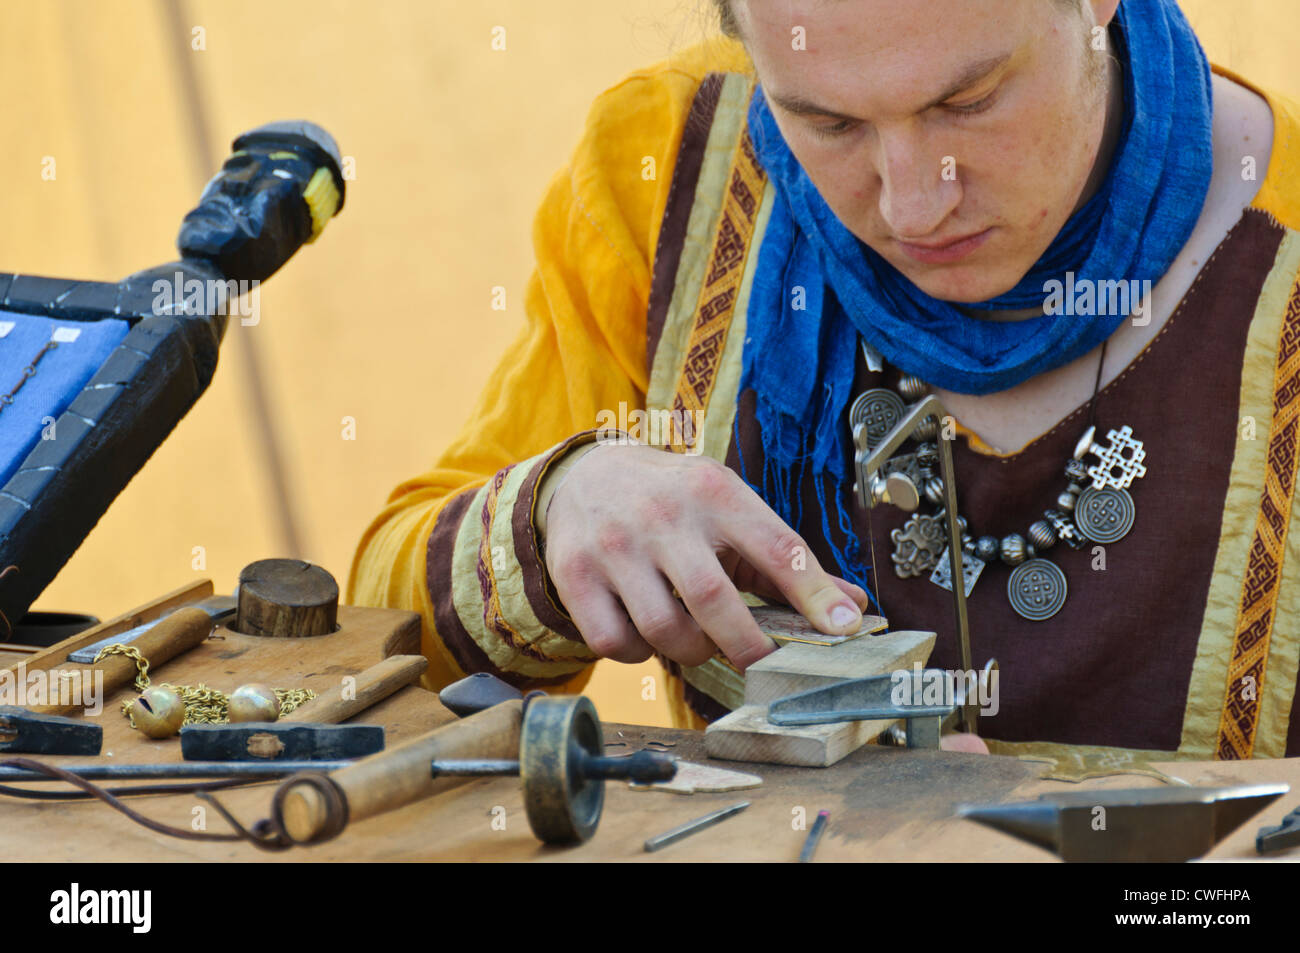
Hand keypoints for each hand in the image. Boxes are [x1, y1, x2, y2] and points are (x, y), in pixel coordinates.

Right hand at [538, 443, 870, 669]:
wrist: (585, 475)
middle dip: (746, 646)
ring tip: (695, 635)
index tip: (842, 629)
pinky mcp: (574, 574)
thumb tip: (851, 609)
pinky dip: (638, 652)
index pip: (777, 547)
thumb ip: (786, 560)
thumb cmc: (675, 500)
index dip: (814, 593)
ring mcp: (614, 545)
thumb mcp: (730, 508)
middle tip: (755, 657)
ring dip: (690, 650)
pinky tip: (645, 630)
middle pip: (714, 603)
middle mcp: (663, 515)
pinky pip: (615, 643)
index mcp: (715, 493)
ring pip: (664, 631)